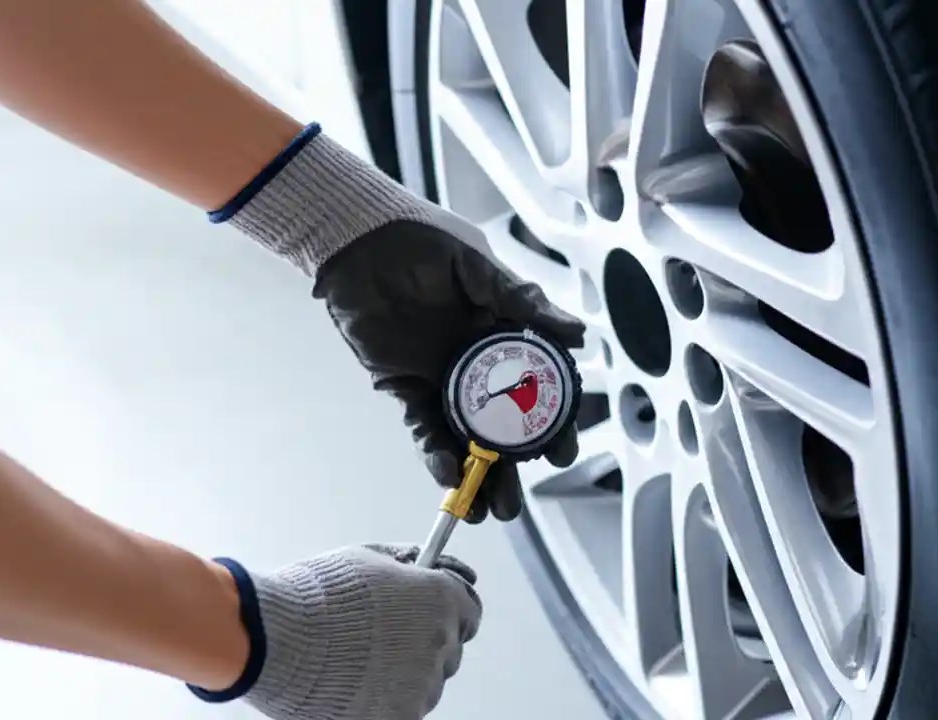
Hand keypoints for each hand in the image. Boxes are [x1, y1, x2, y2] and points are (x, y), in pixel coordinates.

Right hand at [243, 544, 480, 719]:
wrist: (277, 638)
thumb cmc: (316, 596)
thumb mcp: (367, 558)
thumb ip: (405, 561)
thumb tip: (423, 562)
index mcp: (440, 599)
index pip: (469, 611)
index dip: (449, 612)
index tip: (430, 616)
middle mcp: (440, 642)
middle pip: (448, 650)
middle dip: (423, 645)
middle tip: (383, 641)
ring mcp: (421, 684)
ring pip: (426, 685)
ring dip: (405, 677)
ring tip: (360, 665)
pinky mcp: (399, 716)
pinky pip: (404, 709)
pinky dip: (385, 702)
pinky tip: (355, 686)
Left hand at [313, 219, 584, 522]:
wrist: (359, 239)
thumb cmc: (422, 241)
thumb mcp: (480, 268)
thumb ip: (524, 303)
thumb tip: (578, 336)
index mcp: (504, 338)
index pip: (536, 391)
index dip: (550, 424)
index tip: (561, 451)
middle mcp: (476, 366)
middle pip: (501, 428)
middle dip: (511, 469)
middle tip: (518, 502)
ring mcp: (440, 380)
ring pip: (463, 438)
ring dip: (475, 476)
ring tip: (487, 512)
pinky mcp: (403, 386)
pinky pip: (422, 426)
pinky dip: (434, 451)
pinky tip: (449, 474)